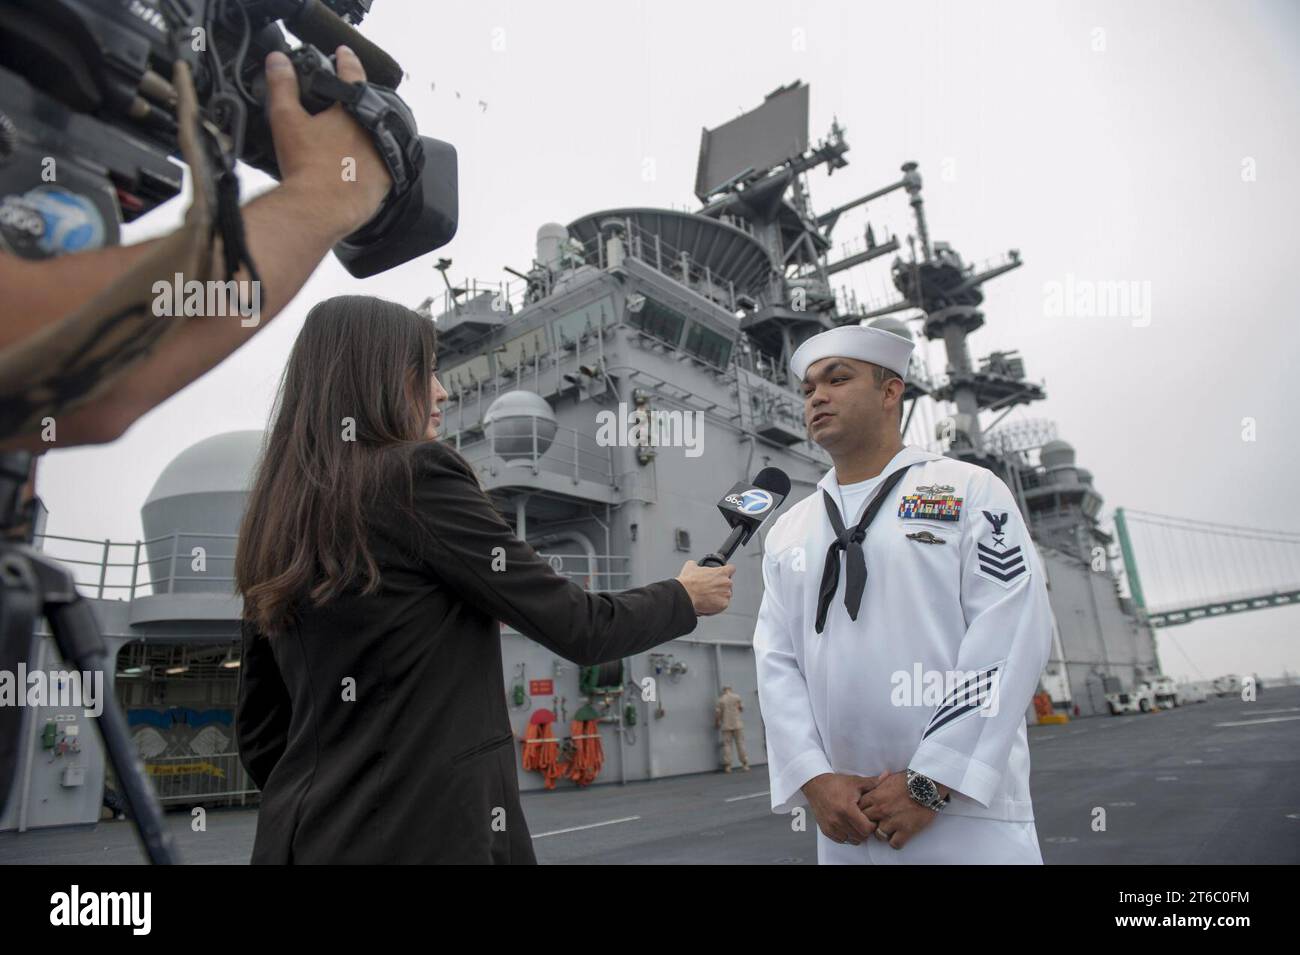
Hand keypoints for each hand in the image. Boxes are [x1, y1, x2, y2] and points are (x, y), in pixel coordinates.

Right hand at [263, 46, 392, 239]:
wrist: (320, 209)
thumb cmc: (305, 165)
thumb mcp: (287, 119)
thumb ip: (283, 86)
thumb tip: (278, 59)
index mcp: (353, 111)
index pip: (351, 75)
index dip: (346, 61)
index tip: (343, 53)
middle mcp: (373, 131)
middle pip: (370, 107)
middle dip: (359, 102)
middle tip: (347, 99)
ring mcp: (382, 156)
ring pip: (380, 135)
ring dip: (368, 131)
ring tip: (353, 133)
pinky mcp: (386, 181)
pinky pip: (383, 164)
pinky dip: (373, 159)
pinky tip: (360, 162)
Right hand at [676, 561, 734, 615]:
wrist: (685, 597)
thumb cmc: (688, 582)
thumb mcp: (690, 566)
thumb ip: (697, 564)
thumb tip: (695, 564)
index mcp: (721, 572)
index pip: (731, 568)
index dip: (726, 571)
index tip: (722, 574)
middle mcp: (727, 583)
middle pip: (728, 583)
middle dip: (721, 585)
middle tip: (710, 588)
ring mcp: (726, 594)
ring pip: (726, 594)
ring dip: (719, 595)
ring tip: (707, 597)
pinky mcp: (723, 605)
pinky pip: (723, 604)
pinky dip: (717, 605)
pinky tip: (708, 603)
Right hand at [801, 772, 880, 844]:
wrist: (815, 785)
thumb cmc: (836, 783)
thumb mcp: (856, 782)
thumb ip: (873, 782)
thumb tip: (888, 775)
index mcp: (847, 809)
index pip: (866, 829)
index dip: (872, 825)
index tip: (871, 817)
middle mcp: (838, 820)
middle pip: (860, 836)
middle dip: (866, 830)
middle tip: (865, 820)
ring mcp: (831, 826)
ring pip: (851, 840)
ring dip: (857, 834)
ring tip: (857, 822)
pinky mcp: (826, 830)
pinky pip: (842, 840)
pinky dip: (847, 835)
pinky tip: (848, 824)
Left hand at [857, 770, 940, 849]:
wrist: (927, 785)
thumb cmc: (910, 779)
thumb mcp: (890, 778)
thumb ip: (879, 783)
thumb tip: (875, 781)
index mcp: (875, 796)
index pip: (859, 808)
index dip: (863, 811)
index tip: (869, 812)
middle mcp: (881, 810)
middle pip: (866, 822)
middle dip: (870, 823)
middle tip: (878, 822)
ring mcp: (892, 821)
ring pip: (878, 835)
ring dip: (883, 833)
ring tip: (890, 830)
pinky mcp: (906, 830)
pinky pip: (894, 843)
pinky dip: (896, 842)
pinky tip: (900, 836)